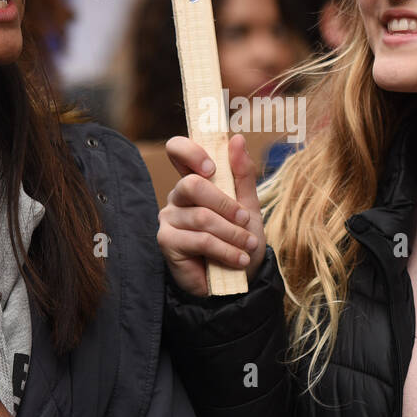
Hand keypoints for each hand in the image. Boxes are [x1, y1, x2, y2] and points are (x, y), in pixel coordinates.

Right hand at [157, 133, 265, 295]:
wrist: (239, 278)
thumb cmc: (240, 239)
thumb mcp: (248, 205)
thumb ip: (243, 174)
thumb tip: (237, 138)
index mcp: (195, 180)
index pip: (178, 151)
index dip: (191, 151)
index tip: (212, 167)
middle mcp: (177, 197)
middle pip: (192, 185)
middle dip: (225, 204)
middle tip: (245, 219)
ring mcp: (169, 219)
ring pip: (201, 217)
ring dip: (232, 233)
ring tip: (248, 246)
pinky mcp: (167, 242)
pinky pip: (199, 240)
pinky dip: (225, 250)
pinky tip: (238, 260)